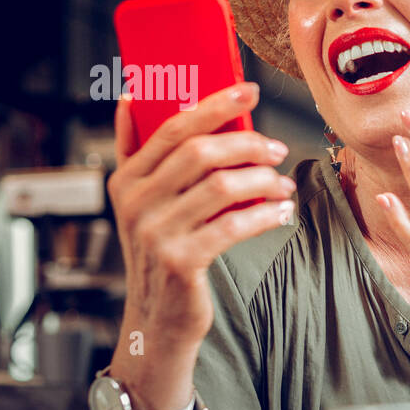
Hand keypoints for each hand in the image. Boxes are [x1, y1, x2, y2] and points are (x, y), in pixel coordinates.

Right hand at [108, 82, 295, 349]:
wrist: (157, 319)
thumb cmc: (161, 251)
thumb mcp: (140, 202)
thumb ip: (136, 152)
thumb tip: (132, 96)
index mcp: (125, 179)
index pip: (171, 127)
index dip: (214, 105)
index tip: (250, 90)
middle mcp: (135, 202)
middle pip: (200, 152)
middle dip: (248, 144)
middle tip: (278, 148)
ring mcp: (155, 233)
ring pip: (222, 186)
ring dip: (263, 180)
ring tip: (283, 186)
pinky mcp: (180, 261)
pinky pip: (234, 225)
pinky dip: (265, 215)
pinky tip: (282, 212)